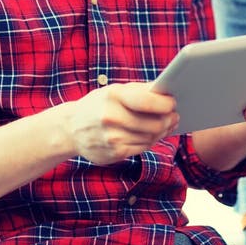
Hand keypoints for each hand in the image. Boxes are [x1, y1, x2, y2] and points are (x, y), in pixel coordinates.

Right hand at [64, 83, 178, 164]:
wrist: (70, 128)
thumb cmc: (99, 104)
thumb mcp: (115, 91)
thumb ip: (141, 91)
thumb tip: (168, 92)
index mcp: (113, 96)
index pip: (148, 101)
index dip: (166, 104)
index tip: (173, 103)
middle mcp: (111, 117)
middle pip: (155, 123)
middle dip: (169, 120)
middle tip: (175, 117)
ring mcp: (112, 137)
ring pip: (151, 137)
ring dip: (162, 132)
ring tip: (166, 125)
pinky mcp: (114, 153)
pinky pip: (143, 148)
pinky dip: (150, 141)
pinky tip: (152, 135)